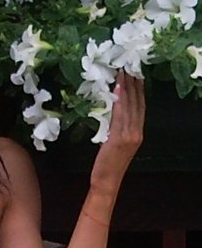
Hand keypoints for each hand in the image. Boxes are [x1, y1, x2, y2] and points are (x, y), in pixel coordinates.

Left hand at [90, 71, 144, 193]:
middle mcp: (137, 132)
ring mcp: (130, 135)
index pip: (140, 107)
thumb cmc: (107, 164)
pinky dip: (120, 100)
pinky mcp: (119, 138)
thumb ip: (114, 128)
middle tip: (130, 66)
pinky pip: (120, 115)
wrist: (106, 181)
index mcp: (137, 133)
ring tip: (123, 71)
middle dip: (134, 84)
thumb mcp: (113, 143)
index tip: (136, 75)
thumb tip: (109, 112)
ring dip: (126, 87)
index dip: (139, 91)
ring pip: (129, 106)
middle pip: (137, 103)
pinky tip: (118, 88)